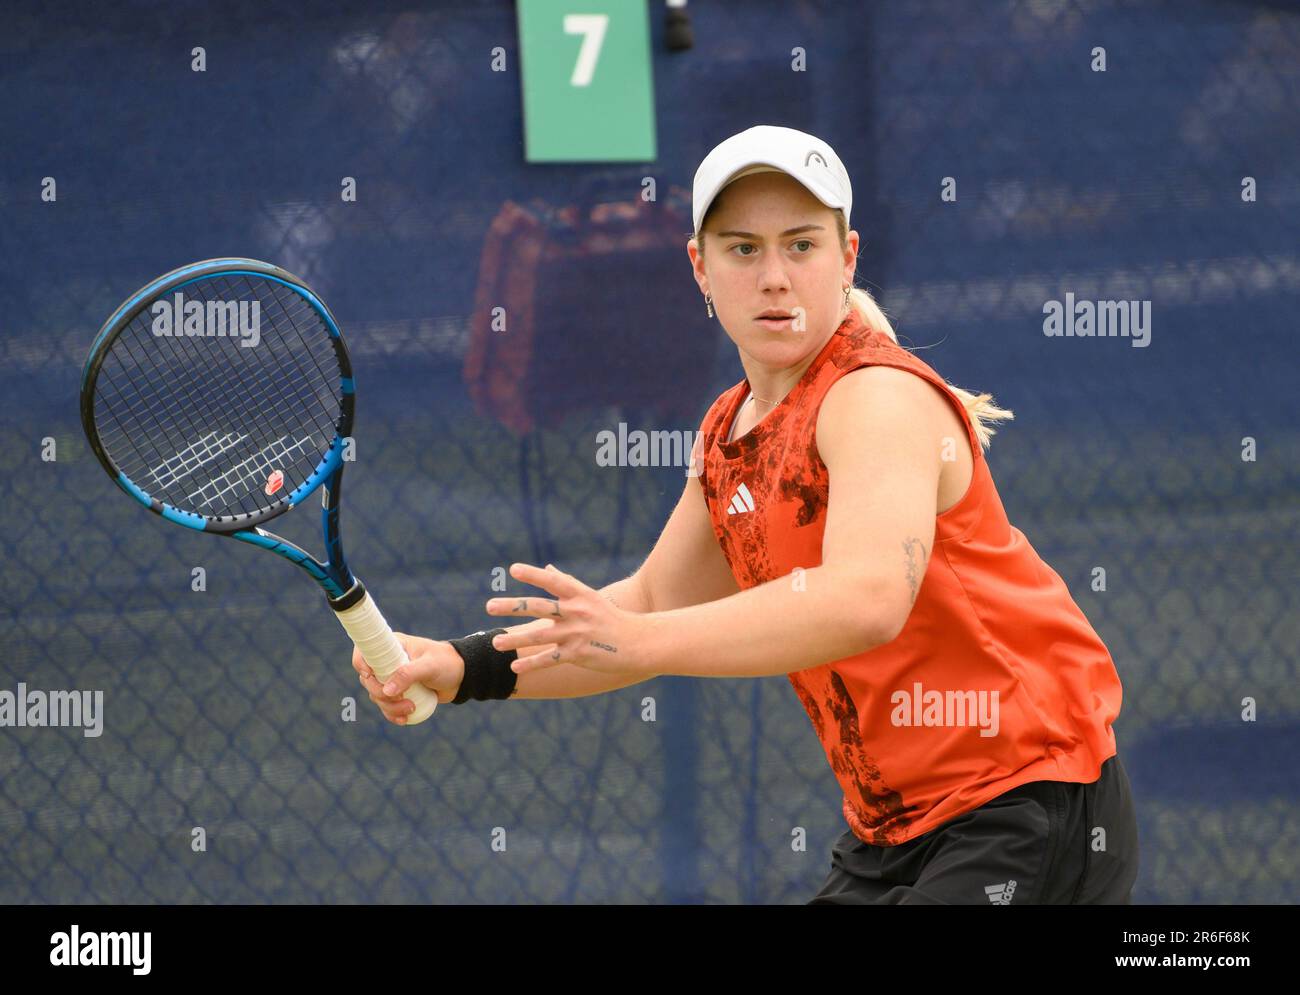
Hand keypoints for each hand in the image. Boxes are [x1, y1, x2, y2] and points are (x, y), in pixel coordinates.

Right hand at [352, 632, 464, 724]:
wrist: (460, 677)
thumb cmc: (446, 663)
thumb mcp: (429, 666)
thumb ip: (408, 674)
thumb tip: (387, 691)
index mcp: (392, 646)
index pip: (365, 651)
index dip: (361, 664)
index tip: (371, 676)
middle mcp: (387, 661)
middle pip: (368, 680)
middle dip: (381, 694)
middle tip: (400, 699)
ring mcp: (391, 678)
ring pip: (377, 696)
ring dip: (390, 707)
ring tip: (411, 708)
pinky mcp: (398, 693)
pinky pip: (386, 706)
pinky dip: (392, 714)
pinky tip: (404, 719)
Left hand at [484, 562, 653, 678]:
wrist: (638, 642)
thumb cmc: (612, 618)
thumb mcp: (592, 597)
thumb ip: (567, 584)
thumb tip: (548, 569)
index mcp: (580, 595)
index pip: (552, 582)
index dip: (533, 575)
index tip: (513, 569)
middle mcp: (576, 612)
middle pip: (539, 607)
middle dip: (513, 606)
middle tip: (489, 606)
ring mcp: (577, 633)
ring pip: (540, 635)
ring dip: (516, 640)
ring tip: (495, 642)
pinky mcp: (579, 653)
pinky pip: (551, 658)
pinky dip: (532, 663)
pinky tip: (515, 668)